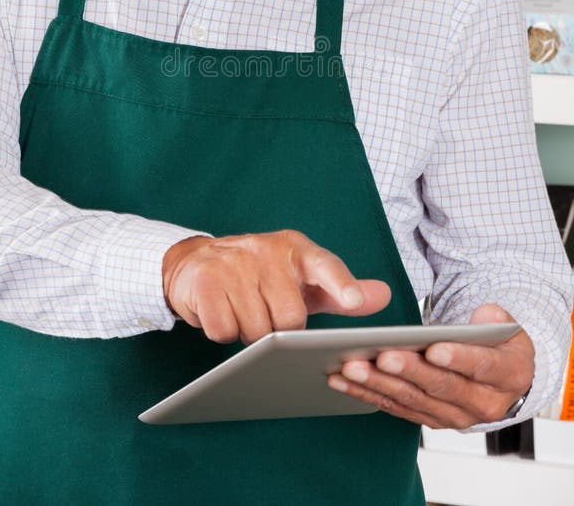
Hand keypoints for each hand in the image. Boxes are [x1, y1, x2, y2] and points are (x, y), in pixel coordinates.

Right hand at [162, 230, 390, 344]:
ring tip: (243, 310)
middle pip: (289, 318)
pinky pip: (223, 330)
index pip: (324, 265)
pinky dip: (223, 331)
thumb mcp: (301, 279)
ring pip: (256, 330)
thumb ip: (341, 290)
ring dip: (249, 333)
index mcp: (296, 249)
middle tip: (267, 314)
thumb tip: (383, 296)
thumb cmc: (260, 276)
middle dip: (279, 332)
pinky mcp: (204, 280)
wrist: (198, 262)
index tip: (354, 301)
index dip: (341, 284)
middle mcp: (265, 250)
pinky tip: (221, 311)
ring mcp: (233, 263)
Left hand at [327, 304, 534, 427]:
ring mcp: (453, 415)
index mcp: (508, 375)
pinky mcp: (429, 419)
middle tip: (381, 356)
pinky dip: (368, 395)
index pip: (482, 366)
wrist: (502, 381)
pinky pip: (396, 407)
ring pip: (413, 400)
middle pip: (441, 386)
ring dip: (379, 384)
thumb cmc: (499, 347)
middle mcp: (482, 403)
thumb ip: (496, 318)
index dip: (458, 358)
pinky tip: (344, 382)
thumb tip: (484, 314)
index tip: (433, 349)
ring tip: (351, 368)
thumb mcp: (507, 327)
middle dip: (408, 371)